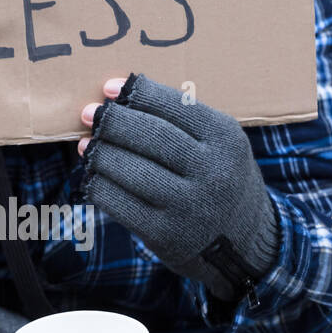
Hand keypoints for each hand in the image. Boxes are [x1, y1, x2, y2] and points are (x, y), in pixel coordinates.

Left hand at [77, 73, 279, 300]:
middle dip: (112, 122)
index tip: (108, 89)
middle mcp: (212, 171)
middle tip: (88, 115)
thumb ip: (180, 121)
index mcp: (226, 138)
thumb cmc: (221, 180)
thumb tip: (115, 96)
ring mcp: (189, 206)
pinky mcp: (166, 235)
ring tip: (87, 146)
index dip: (137, 94)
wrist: (244, 243)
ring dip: (100, 154)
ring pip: (131, 169)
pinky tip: (94, 177)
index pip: (175, 105)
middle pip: (150, 136)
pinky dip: (100, 186)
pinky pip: (120, 204)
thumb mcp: (220, 144)